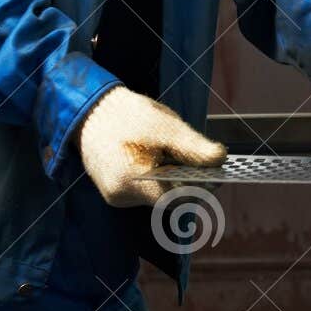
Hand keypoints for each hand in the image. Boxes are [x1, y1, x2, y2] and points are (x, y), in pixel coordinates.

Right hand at [75, 85, 225, 206]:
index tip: (216, 175)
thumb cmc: (126, 116)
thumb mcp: (165, 126)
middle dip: (189, 182)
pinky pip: (146, 191)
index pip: (177, 200)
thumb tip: (221, 159)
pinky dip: (159, 177)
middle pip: (169, 200)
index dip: (200, 189)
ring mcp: (117, 197)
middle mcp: (122, 197)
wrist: (89, 111)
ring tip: (176, 154)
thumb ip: (193, 147)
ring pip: (158, 196)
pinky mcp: (116, 192)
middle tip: (203, 161)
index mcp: (133, 181)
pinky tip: (159, 158)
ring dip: (174, 179)